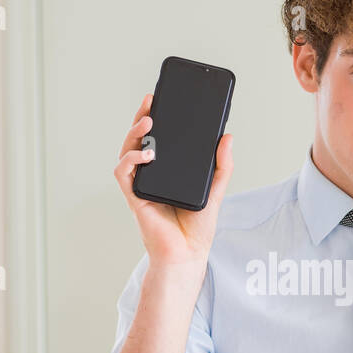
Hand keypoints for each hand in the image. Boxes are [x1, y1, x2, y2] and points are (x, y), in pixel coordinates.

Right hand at [113, 92, 234, 268]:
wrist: (189, 254)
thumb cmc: (198, 228)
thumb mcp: (216, 190)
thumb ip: (222, 166)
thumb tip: (228, 137)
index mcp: (167, 171)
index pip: (158, 139)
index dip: (155, 117)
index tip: (160, 98)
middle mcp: (151, 175)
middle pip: (139, 140)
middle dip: (142, 117)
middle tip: (151, 101)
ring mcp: (141, 185)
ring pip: (128, 151)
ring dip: (134, 134)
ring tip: (149, 121)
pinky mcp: (134, 197)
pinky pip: (124, 173)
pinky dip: (132, 159)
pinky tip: (146, 153)